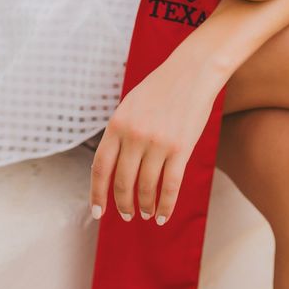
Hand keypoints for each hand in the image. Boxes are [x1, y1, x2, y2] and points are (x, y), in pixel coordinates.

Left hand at [89, 47, 224, 224]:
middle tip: (127, 214)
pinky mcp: (181, 149)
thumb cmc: (160, 88)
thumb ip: (119, 133)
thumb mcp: (130, 105)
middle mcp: (134, 135)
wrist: (192, 72)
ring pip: (146, 187)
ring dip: (145, 206)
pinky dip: (165, 206)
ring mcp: (157, 143)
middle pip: (122, 182)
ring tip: (147, 213)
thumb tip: (111, 167)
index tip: (98, 211)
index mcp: (117, 124)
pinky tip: (163, 216)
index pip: (100, 167)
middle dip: (123, 204)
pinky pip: (170, 187)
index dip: (97, 193)